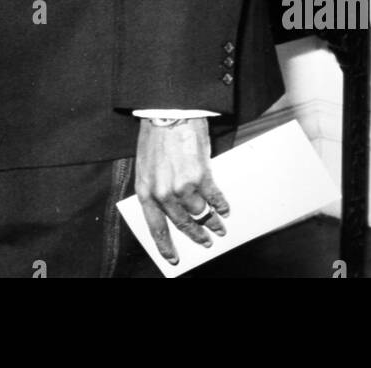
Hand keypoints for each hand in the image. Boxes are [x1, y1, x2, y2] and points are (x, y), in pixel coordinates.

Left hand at [134, 117, 228, 264]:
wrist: (167, 112)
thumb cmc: (155, 136)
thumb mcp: (146, 166)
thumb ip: (156, 187)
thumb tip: (173, 207)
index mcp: (145, 190)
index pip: (155, 227)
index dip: (165, 245)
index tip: (173, 258)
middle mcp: (163, 192)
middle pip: (182, 223)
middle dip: (196, 235)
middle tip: (206, 241)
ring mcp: (183, 186)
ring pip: (200, 213)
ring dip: (212, 222)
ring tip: (220, 225)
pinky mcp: (201, 175)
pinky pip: (215, 198)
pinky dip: (222, 205)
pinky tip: (225, 208)